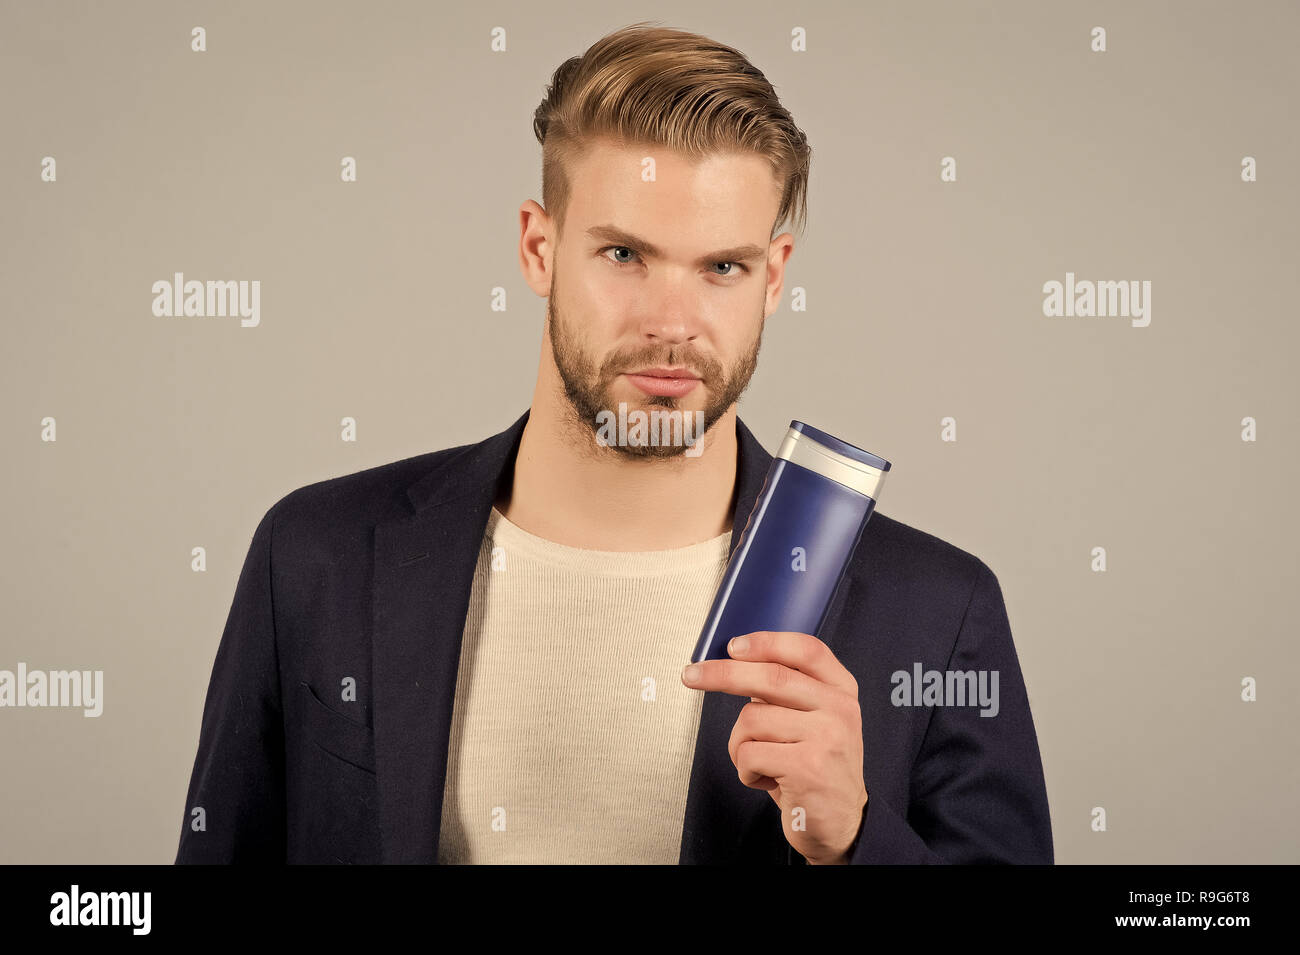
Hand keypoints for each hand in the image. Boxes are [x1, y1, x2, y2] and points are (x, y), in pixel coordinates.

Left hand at [682, 631, 868, 863]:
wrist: (841, 824)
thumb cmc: (818, 768)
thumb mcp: (817, 721)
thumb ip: (790, 692)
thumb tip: (739, 664)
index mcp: (841, 691)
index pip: (806, 650)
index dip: (766, 642)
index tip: (733, 646)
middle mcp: (838, 710)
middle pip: (770, 676)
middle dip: (722, 674)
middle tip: (692, 676)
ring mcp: (826, 737)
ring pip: (751, 719)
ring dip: (740, 744)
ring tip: (762, 762)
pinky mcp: (807, 767)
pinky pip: (749, 753)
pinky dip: (745, 770)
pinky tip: (767, 779)